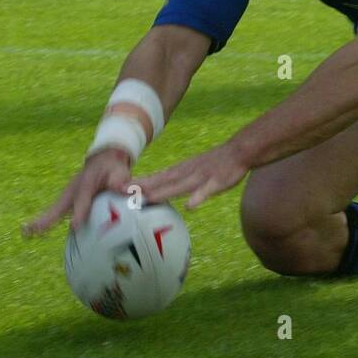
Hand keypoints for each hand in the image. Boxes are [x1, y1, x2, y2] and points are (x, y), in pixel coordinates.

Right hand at [24, 148, 131, 234]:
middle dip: (48, 218)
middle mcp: (73, 190)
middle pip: (59, 206)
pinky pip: (55, 212)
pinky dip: (44, 221)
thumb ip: (121, 181)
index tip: (74, 225)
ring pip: (53, 210)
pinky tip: (30, 232)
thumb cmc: (113, 168)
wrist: (104, 159)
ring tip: (26, 232)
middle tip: (33, 229)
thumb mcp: (119, 171)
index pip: (82, 200)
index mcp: (86, 184)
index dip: (79, 212)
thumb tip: (126, 189)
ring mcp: (68, 195)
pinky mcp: (67, 201)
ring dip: (41, 221)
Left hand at [133, 143, 250, 208]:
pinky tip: (190, 205)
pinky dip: (198, 197)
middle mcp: (187, 173)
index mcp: (181, 171)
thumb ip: (177, 181)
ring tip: (147, 198)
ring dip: (163, 192)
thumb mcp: (192, 170)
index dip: (138, 183)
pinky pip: (207, 190)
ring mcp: (201, 177)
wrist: (239, 151)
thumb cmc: (215, 163)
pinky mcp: (217, 181)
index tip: (119, 188)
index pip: (156, 178)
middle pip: (162, 181)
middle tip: (123, 192)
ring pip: (179, 186)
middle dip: (143, 187)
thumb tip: (160, 191)